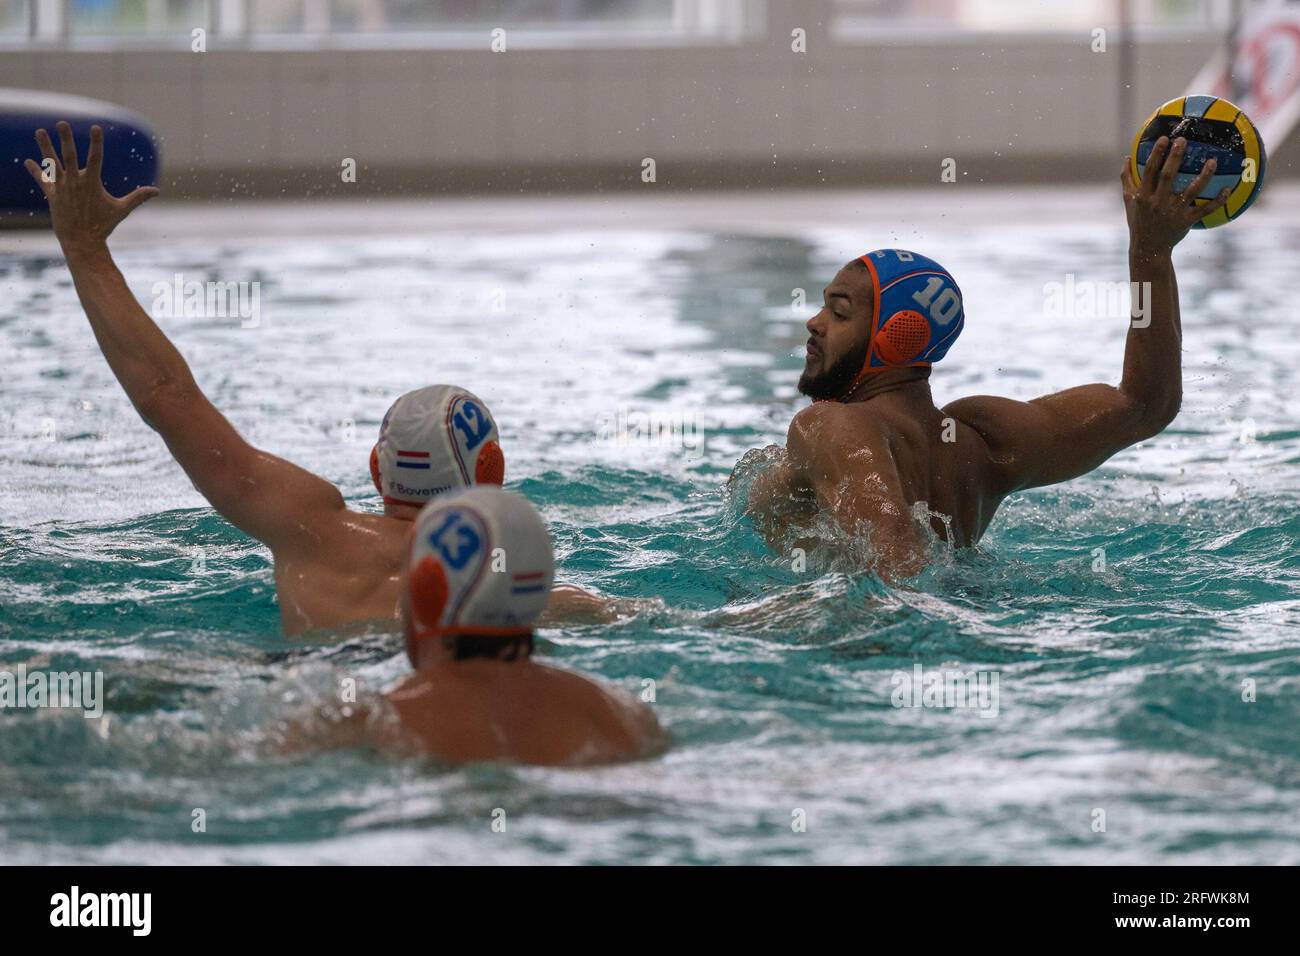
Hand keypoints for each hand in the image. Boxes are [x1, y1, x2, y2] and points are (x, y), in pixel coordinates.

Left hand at [24, 121, 158, 249]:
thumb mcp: (122, 210)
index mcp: (92, 183)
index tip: (96, 127)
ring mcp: (62, 188)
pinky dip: (34, 170)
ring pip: (52, 163)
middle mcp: (75, 182)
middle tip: (62, 122)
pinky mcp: (52, 195)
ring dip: (45, 147)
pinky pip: (42, 180)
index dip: (96, 142)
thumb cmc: (104, 226)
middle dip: (66, 138)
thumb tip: (157, 190)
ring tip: (39, 131)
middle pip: (70, 155)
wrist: (82, 241)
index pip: (95, 157)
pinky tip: (27, 161)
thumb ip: (138, 197)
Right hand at [1121, 136, 1229, 258]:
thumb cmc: (1138, 221)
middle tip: (1183, 140)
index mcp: (1143, 196)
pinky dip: (1218, 200)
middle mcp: (1157, 203)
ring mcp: (1173, 212)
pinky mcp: (1186, 222)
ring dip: (1203, 176)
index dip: (1156, 154)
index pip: (1149, 171)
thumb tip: (1127, 157)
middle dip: (1175, 157)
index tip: (1165, 138)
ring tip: (1212, 161)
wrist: (1148, 248)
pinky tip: (1228, 189)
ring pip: (1191, 191)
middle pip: (1168, 176)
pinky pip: (1205, 209)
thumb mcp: (1129, 201)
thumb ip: (1127, 179)